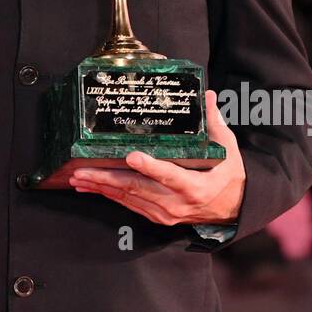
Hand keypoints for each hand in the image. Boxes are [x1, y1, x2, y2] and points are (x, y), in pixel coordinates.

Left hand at [68, 91, 245, 226]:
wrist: (233, 210)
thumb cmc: (228, 175)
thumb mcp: (227, 148)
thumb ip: (214, 122)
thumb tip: (208, 95)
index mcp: (195, 185)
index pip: (170, 174)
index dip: (150, 167)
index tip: (132, 156)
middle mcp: (177, 202)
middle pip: (137, 188)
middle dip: (106, 179)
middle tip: (80, 171)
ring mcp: (166, 212)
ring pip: (128, 198)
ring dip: (101, 188)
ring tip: (77, 178)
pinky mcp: (158, 217)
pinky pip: (130, 205)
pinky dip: (110, 196)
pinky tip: (92, 187)